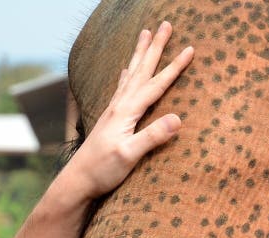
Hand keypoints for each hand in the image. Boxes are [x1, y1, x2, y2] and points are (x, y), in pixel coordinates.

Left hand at [62, 22, 193, 199]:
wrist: (78, 181)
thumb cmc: (102, 171)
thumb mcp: (130, 156)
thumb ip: (152, 137)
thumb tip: (178, 119)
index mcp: (127, 112)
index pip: (155, 85)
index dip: (174, 67)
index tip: (190, 49)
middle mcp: (119, 106)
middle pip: (141, 70)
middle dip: (155, 47)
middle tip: (166, 25)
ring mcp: (113, 111)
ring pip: (131, 74)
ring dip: (140, 54)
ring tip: (145, 35)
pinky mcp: (110, 119)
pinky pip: (121, 88)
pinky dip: (127, 75)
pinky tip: (127, 70)